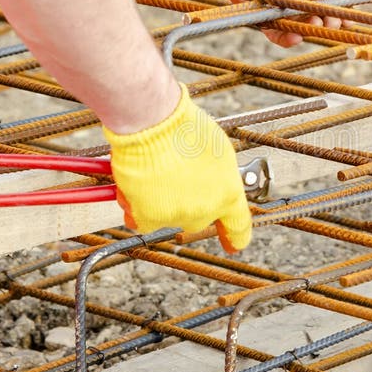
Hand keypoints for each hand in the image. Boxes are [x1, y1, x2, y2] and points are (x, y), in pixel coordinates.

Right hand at [102, 84, 250, 252]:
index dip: (235, 237)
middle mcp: (206, 211)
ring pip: (165, 215)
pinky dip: (134, 203)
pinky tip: (135, 184)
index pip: (238, 226)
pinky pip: (140, 218)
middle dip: (184, 201)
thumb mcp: (217, 150)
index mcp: (229, 194)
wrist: (155, 125)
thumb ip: (217, 175)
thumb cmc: (186, 129)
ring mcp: (178, 217)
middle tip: (173, 176)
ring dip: (156, 200)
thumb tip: (209, 181)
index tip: (234, 245)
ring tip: (152, 172)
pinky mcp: (150, 219)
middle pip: (196, 217)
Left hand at [207, 0, 370, 46]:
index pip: (333, 0)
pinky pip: (274, 30)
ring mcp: (279, 2)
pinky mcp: (259, 9)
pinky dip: (285, 37)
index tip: (349, 19)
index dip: (342, 11)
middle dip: (328, 22)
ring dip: (309, 30)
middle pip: (318, 16)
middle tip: (331, 21)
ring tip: (315, 25)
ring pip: (298, 25)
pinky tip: (296, 35)